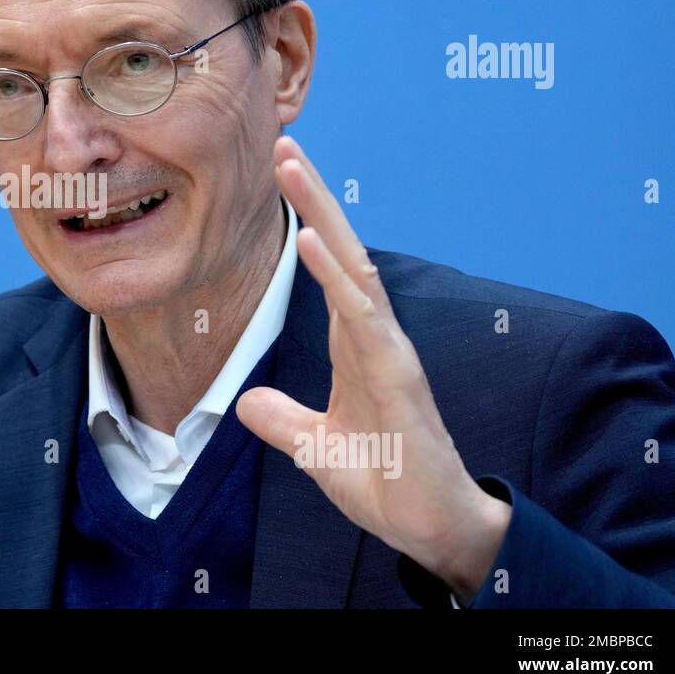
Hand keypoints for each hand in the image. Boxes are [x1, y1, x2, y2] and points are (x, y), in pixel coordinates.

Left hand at [236, 136, 510, 603]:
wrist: (429, 528)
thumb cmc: (385, 481)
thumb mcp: (316, 449)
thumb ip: (283, 421)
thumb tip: (245, 402)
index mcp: (357, 345)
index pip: (331, 270)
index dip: (309, 223)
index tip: (283, 178)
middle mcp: (375, 336)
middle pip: (344, 251)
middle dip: (315, 197)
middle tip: (284, 145)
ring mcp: (388, 352)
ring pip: (355, 268)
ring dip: (323, 215)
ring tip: (294, 168)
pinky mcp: (399, 378)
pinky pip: (365, 317)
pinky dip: (338, 276)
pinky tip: (315, 241)